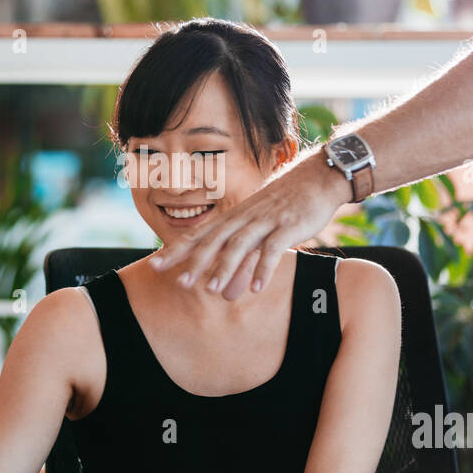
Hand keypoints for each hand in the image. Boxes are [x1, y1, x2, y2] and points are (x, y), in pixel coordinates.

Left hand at [149, 153, 348, 300]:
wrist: (317, 178)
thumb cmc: (283, 207)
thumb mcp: (258, 233)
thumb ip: (242, 264)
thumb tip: (226, 294)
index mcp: (233, 218)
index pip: (199, 235)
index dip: (177, 250)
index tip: (155, 266)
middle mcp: (244, 218)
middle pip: (214, 240)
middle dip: (196, 262)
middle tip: (180, 284)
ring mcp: (265, 220)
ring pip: (240, 244)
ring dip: (225, 267)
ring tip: (212, 290)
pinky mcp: (288, 225)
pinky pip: (273, 248)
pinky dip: (264, 268)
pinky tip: (256, 288)